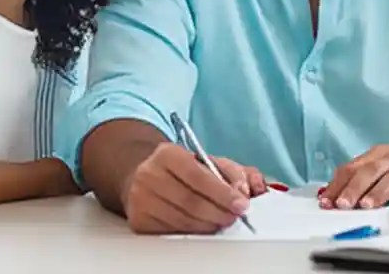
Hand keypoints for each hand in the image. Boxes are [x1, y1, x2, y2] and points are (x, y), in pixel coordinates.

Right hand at [121, 143, 266, 233]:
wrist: (145, 178)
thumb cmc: (181, 172)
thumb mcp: (208, 162)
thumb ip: (233, 173)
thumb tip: (249, 189)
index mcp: (167, 154)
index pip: (197, 175)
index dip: (222, 193)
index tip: (241, 204)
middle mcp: (149, 174)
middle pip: (190, 202)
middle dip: (218, 213)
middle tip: (234, 217)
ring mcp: (141, 199)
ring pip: (182, 221)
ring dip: (207, 226)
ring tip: (220, 222)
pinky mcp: (139, 221)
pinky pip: (171, 233)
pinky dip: (191, 234)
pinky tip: (201, 227)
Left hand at [320, 142, 388, 210]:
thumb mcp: (387, 163)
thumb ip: (363, 176)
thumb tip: (335, 194)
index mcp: (380, 155)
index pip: (353, 167)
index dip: (338, 185)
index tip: (326, 201)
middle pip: (371, 171)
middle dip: (354, 189)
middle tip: (342, 204)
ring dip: (379, 192)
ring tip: (367, 205)